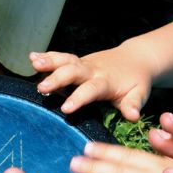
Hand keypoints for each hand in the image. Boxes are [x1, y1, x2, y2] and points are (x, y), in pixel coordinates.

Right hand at [31, 49, 154, 121]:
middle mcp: (93, 70)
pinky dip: (47, 56)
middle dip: (57, 78)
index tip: (65, 108)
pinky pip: (62, 58)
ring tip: (34, 63)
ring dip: (49, 61)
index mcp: (106, 82)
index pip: (91, 90)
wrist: (136, 59)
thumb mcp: (139, 94)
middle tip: (42, 88)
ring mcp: (84, 64)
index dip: (78, 98)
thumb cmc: (136, 81)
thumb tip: (133, 116)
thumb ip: (133, 104)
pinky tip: (32, 57)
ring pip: (66, 60)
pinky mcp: (78, 61)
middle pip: (74, 72)